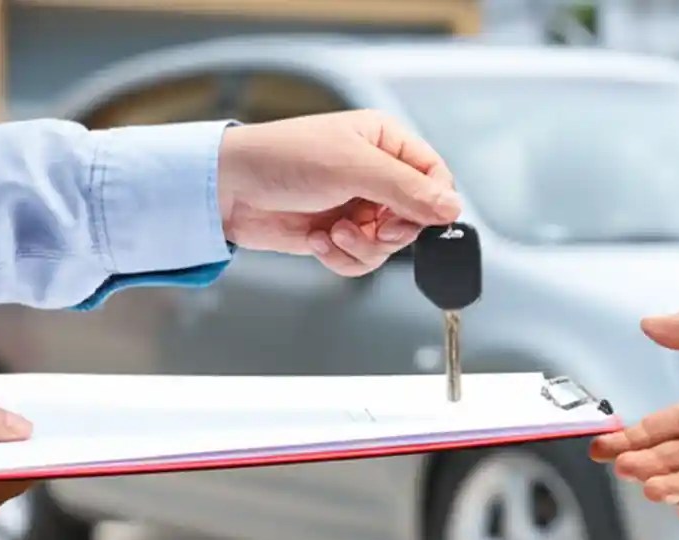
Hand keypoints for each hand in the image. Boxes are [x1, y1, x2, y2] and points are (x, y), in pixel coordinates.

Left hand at [217, 110, 462, 275]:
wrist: (226, 190)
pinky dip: (343, 257)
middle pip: (416, 217)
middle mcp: (376, 173)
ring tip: (334, 233)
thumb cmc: (280, 159)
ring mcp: (357, 205)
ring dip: (362, 247)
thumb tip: (451, 207)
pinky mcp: (338, 233)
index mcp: (386, 142)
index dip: (431, 204)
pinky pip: (363, 259)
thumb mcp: (353, 168)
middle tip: (370, 228)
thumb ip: (407, 189)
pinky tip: (319, 241)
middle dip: (391, 231)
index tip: (413, 219)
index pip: (435, 176)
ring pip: (389, 244)